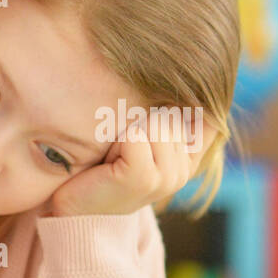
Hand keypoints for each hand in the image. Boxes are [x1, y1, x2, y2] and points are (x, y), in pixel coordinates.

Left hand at [44, 116, 207, 217]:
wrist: (74, 210)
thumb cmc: (102, 168)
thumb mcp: (137, 138)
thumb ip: (163, 113)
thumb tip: (181, 68)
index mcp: (190, 157)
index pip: (202, 109)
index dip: (174, 100)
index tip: (143, 120)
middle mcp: (185, 169)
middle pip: (170, 111)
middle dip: (136, 121)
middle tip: (118, 150)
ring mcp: (168, 177)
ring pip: (154, 122)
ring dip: (124, 132)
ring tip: (112, 157)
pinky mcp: (143, 179)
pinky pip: (135, 137)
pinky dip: (115, 143)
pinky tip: (106, 164)